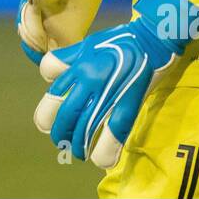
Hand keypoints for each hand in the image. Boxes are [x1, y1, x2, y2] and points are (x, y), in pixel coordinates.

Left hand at [33, 0, 194, 167]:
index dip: (47, 112)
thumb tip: (49, 75)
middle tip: (60, 141)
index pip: (54, 93)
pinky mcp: (130, 102)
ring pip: (86, 125)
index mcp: (79, 65)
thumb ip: (66, 59)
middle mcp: (90, 78)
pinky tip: (99, 160)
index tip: (48, 122)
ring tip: (77, 152)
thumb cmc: (119, 40)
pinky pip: (114, 130)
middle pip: (66, 113)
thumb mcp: (87, 44)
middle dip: (60, 133)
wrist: (151, 38)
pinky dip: (105, 149)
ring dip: (78, 144)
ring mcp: (109, 91)